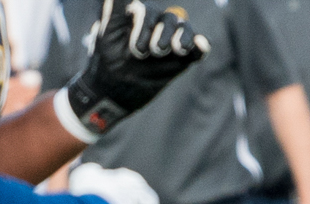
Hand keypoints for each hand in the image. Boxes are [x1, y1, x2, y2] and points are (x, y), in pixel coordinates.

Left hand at [62, 0, 209, 136]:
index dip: (144, 27)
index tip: (136, 51)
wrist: (117, 88)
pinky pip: (198, 47)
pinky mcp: (183, 56)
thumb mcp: (107, 33)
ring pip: (184, 30)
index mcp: (139, 15)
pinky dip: (201, 45)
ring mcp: (171, 39)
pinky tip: (201, 46)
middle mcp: (158, 23)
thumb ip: (113, 9)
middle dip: (162, 36)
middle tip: (155, 52)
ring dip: (182, 38)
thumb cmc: (108, 58)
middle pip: (168, 19)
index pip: (147, 11)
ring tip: (178, 50)